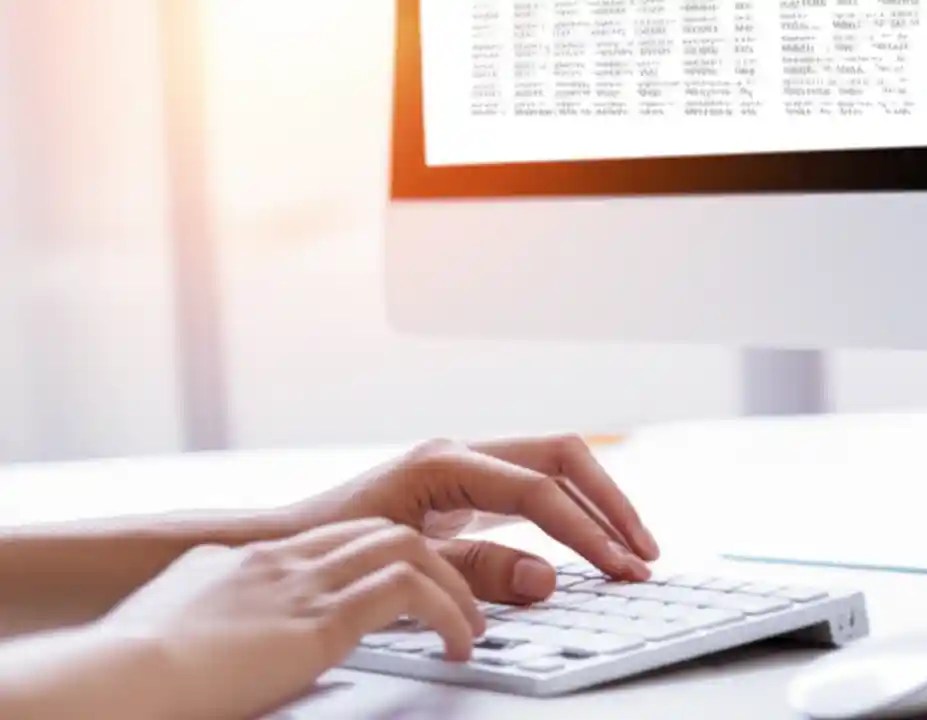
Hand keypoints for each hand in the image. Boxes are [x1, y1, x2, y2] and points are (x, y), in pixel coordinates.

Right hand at [101, 518, 480, 719]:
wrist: (118, 678)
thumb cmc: (131, 665)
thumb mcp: (174, 613)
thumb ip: (206, 597)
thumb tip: (213, 609)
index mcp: (248, 560)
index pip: (338, 537)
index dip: (384, 557)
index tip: (414, 581)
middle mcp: (281, 560)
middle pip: (383, 532)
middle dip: (434, 562)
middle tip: (460, 600)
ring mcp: (302, 584)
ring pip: (408, 550)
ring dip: (453, 588)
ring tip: (471, 628)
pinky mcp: (319, 621)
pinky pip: (409, 594)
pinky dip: (447, 614)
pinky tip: (457, 644)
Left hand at [283, 436, 660, 604]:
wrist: (289, 544)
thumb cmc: (336, 553)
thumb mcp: (407, 567)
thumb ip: (477, 572)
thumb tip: (547, 575)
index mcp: (444, 463)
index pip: (538, 490)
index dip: (585, 530)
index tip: (619, 567)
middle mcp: (463, 452)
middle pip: (563, 457)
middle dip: (610, 503)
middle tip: (643, 554)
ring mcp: (469, 465)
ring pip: (557, 466)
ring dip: (599, 504)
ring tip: (633, 551)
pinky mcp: (471, 486)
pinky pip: (538, 486)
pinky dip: (573, 511)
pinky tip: (594, 542)